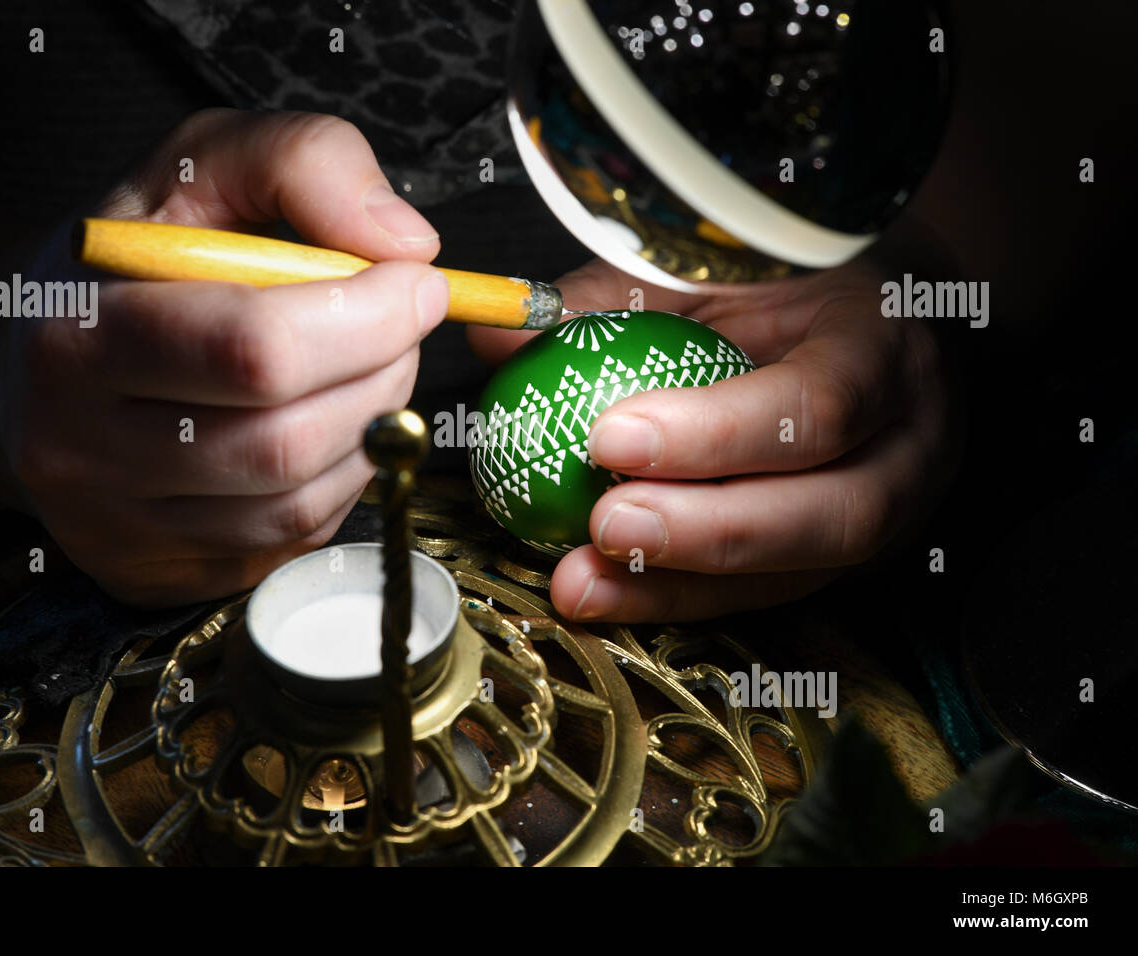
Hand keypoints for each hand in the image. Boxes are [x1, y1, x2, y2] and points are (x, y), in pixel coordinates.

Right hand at [0, 109, 448, 604]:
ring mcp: (118, 528)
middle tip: (401, 327)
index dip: (368, 320)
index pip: (255, 351)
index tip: (415, 284)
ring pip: (297, 504)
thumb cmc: (128, 259)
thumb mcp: (198, 164)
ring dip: (371, 433)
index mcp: (78, 337)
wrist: (25, 358)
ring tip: (368, 370)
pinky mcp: (156, 576)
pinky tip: (327, 426)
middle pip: (286, 440)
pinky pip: (289, 545)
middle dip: (381, 375)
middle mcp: (80, 450)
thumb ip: (302, 163)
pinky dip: (339, 482)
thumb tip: (404, 243)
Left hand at [468, 254, 961, 620]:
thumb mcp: (709, 273)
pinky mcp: (847, 558)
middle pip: (827, 510)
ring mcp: (891, 510)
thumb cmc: (786, 286)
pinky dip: (680, 600)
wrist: (877, 317)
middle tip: (604, 523)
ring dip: (683, 583)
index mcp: (886, 346)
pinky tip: (603, 594)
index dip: (719, 431)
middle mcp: (909, 440)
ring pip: (801, 571)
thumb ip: (611, 304)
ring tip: (584, 578)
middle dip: (707, 529)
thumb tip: (497, 335)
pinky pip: (768, 594)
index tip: (609, 434)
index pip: (823, 402)